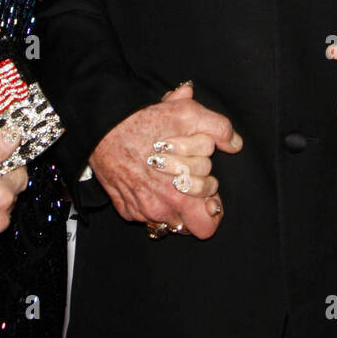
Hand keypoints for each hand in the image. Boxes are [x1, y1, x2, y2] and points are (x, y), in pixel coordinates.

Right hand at [90, 83, 241, 239]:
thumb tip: (234, 144)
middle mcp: (161, 209)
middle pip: (192, 222)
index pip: (211, 217)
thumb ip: (218, 129)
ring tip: (168, 178)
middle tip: (187, 176)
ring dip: (173, 203)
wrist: (102, 127)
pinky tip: (147, 178)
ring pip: (169, 220)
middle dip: (194, 197)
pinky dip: (149, 200)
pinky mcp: (125, 209)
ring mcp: (141, 211)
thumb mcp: (188, 115)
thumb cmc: (143, 122)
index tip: (207, 187)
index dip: (213, 198)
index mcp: (182, 194)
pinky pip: (144, 215)